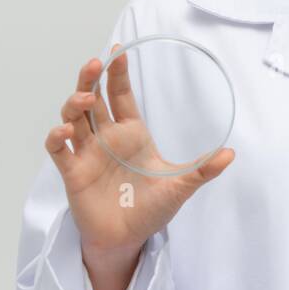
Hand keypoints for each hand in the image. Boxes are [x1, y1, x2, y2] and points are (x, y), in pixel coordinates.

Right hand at [43, 44, 235, 261]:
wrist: (127, 240)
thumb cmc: (151, 209)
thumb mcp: (180, 186)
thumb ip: (202, 169)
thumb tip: (230, 153)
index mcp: (131, 133)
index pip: (121, 95)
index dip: (117, 73)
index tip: (117, 49)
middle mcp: (107, 138)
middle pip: (93, 98)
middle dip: (90, 77)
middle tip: (95, 62)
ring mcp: (87, 153)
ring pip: (73, 117)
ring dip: (74, 103)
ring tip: (85, 98)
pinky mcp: (73, 172)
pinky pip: (58, 150)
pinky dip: (57, 137)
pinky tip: (67, 131)